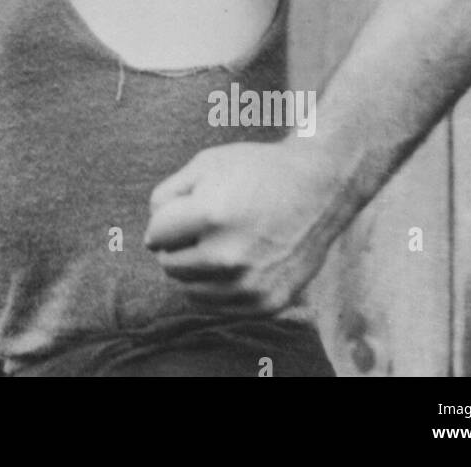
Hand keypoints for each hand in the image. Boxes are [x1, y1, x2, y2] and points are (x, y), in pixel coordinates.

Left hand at [143, 141, 348, 316]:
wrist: (320, 187)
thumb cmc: (257, 171)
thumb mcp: (204, 165)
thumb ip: (165, 197)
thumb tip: (151, 237)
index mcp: (210, 217)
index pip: (155, 234)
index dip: (167, 218)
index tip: (188, 207)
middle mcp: (228, 256)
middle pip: (168, 264)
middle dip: (177, 244)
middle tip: (204, 225)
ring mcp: (248, 284)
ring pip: (187, 289)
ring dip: (193, 267)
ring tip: (219, 242)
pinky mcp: (265, 303)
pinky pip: (214, 306)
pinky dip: (214, 286)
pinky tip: (232, 262)